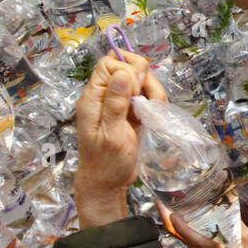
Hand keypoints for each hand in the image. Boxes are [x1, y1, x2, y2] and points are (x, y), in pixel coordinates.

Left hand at [74, 50, 166, 228]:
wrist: (107, 184)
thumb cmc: (106, 164)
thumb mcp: (111, 135)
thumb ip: (115, 103)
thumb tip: (122, 74)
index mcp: (93, 98)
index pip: (108, 64)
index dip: (126, 70)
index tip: (136, 89)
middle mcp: (104, 96)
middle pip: (127, 67)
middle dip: (143, 79)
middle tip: (145, 101)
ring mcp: (118, 103)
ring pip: (140, 80)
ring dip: (152, 92)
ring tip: (150, 113)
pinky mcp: (129, 111)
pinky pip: (145, 95)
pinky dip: (153, 102)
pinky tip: (152, 117)